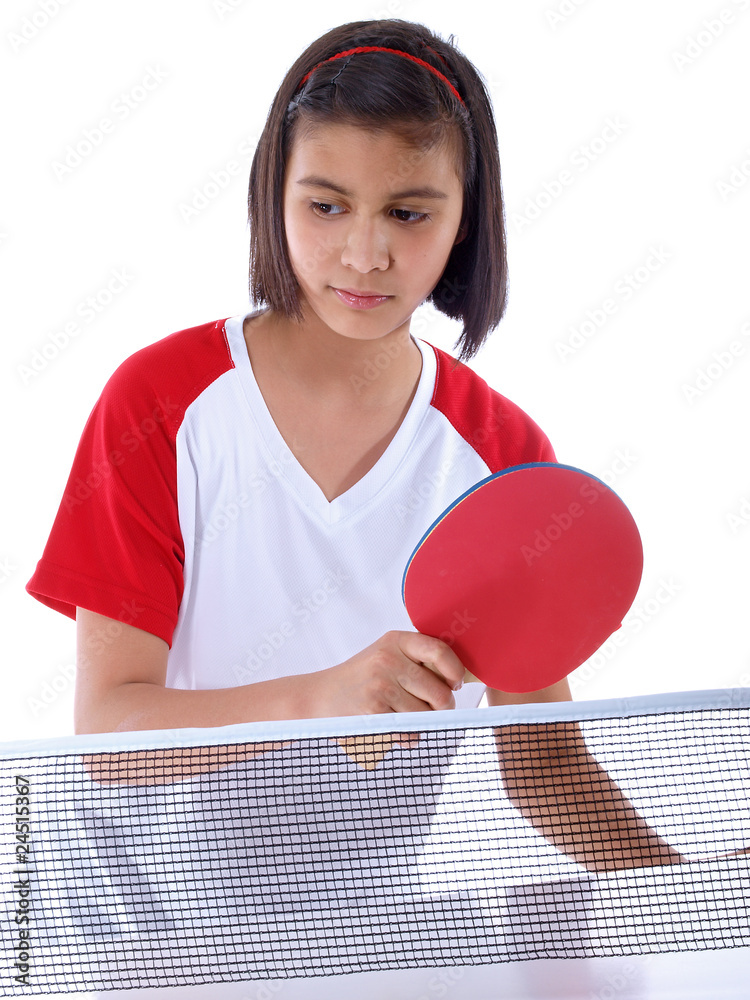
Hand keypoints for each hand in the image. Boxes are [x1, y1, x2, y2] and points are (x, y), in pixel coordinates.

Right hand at [308, 630, 464, 717]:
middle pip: (439, 693)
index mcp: (395, 640)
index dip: (455, 671)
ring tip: (407, 717)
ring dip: (423, 723)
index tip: (454, 683)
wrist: (320, 696)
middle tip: (433, 709)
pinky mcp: (374, 711)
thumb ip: (417, 660)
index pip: (440, 651)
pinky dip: (409, 738)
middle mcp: (388, 659)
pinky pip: (409, 732)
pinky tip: (397, 731)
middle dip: (443, 707)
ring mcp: (380, 685)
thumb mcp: (386, 655)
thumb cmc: (362, 678)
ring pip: (426, 715)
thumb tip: (461, 678)